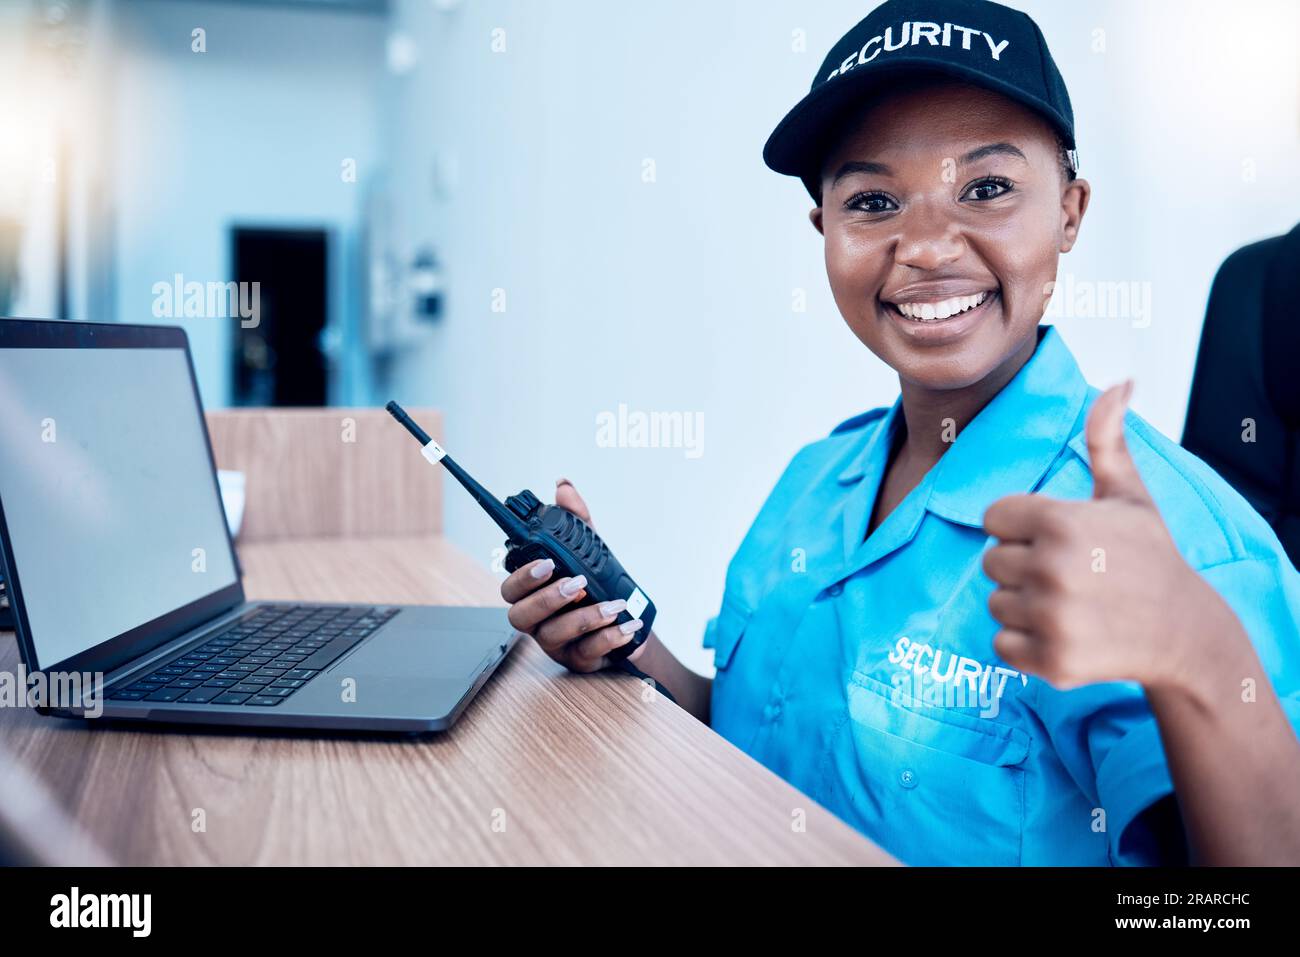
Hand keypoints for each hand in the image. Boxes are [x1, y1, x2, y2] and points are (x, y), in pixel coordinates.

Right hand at [499, 479, 645, 672]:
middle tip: (576, 583)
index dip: (522, 577)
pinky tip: (626, 625)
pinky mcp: (579, 660)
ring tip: (613, 605)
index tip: (547, 563)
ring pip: (553, 635)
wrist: (631, 621)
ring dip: (584, 618)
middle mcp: (538, 620)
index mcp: (534, 593)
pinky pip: (586, 653)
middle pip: (519, 616)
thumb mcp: (592, 550)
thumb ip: (577, 520)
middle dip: (546, 599)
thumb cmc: (600, 586)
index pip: (511, 589)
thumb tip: (562, 487)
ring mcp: (556, 643)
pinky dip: (607, 638)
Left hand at [981, 381, 1232, 690]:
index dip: (1021, 527)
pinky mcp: (1050, 660)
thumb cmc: (1148, 556)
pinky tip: (1065, 632)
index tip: (1057, 538)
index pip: (994, 517)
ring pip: (995, 602)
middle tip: (1070, 574)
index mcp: (1060, 521)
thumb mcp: (1128, 495)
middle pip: (991, 561)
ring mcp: (1051, 617)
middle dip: (1023, 566)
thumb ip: (1107, 438)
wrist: (1184, 631)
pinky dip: (1024, 643)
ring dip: (1024, 604)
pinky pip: (1001, 643)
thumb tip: (1119, 381)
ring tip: (1072, 603)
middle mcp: (1051, 567)